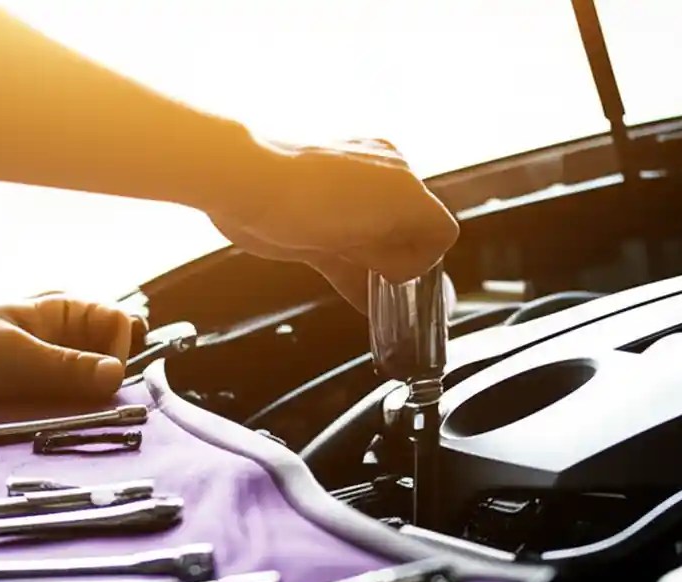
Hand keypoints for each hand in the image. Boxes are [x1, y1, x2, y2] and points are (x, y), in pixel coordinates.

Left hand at [0, 293, 145, 416]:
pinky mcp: (50, 401)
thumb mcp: (13, 356)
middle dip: (107, 385)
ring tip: (64, 423)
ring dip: (91, 409)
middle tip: (82, 410)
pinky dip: (75, 423)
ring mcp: (62, 372)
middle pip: (118, 358)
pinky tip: (56, 432)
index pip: (120, 324)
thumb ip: (65, 366)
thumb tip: (116, 375)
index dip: (116, 350)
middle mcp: (72, 341)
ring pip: (102, 389)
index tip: (96, 380)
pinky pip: (80, 411)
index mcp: (67, 313)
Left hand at [209, 137, 459, 311]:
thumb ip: (409, 241)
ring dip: (379, 276)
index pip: (435, 224)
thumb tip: (404, 270)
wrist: (246, 184)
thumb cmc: (314, 190)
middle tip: (396, 294)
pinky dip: (356, 281)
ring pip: (374, 251)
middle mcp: (372, 186)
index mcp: (397, 173)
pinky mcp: (311, 229)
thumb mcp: (387, 212)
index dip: (427, 257)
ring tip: (383, 308)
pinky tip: (363, 304)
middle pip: (406, 236)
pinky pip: (345, 260)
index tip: (409, 278)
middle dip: (402, 266)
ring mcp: (340, 209)